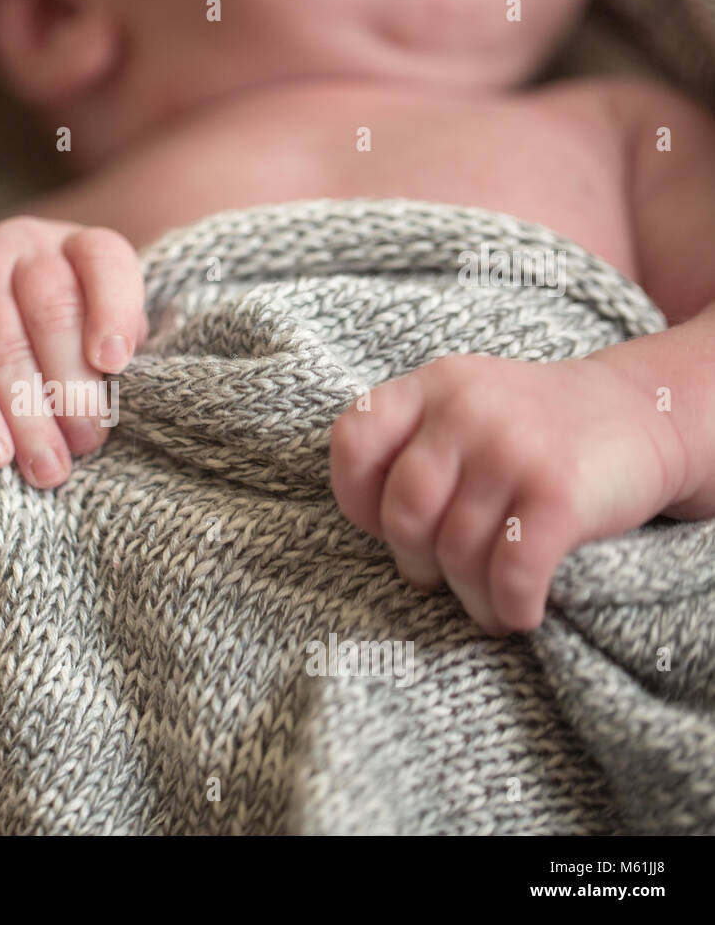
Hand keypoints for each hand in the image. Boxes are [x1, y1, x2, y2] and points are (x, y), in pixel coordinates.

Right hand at [0, 216, 146, 487]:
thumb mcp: (74, 355)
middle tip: (84, 448)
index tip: (114, 364)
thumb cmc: (25, 365)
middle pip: (55, 310)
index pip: (105, 260)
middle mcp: (25, 246)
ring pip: (7, 344)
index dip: (114, 308)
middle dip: (73, 388)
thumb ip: (104, 366)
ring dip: (29, 416)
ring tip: (46, 470)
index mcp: (74, 253)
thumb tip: (137, 407)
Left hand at [329, 354, 687, 634]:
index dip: (356, 498)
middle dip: (415, 560)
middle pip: (404, 514)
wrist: (645, 411)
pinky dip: (510, 606)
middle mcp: (464, 409)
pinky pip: (509, 572)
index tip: (382, 526)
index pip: (354, 441)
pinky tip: (519, 612)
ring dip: (470, 597)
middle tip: (437, 575)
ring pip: (457, 553)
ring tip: (485, 606)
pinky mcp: (559, 491)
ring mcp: (512, 447)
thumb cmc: (533, 429)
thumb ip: (411, 447)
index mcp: (430, 387)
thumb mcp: (463, 408)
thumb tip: (376, 532)